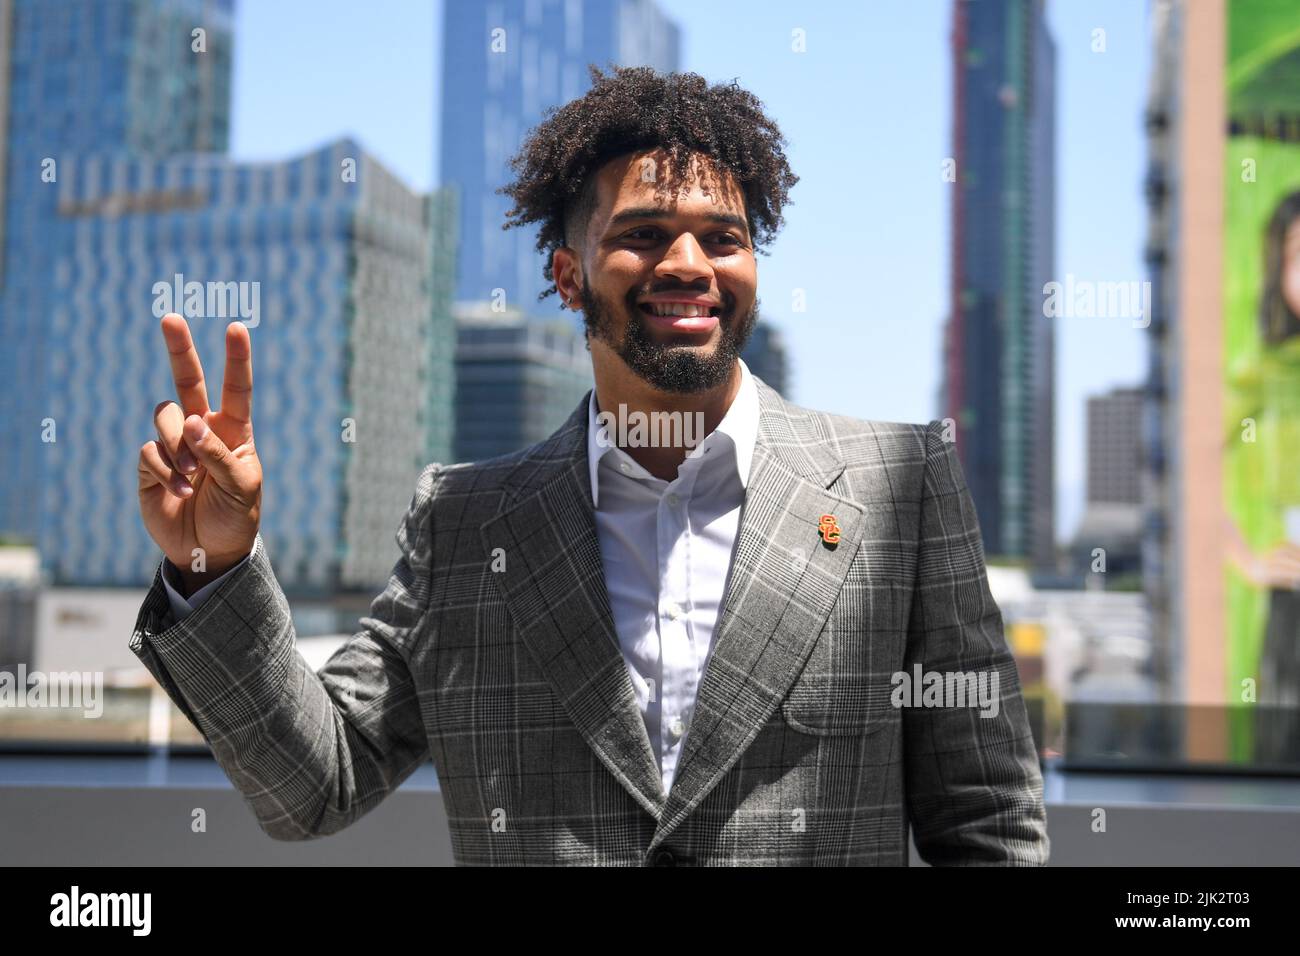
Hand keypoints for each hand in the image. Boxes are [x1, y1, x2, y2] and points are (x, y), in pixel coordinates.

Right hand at [137, 314, 261, 593]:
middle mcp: (203, 429)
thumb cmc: (236, 516)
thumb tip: (193, 421)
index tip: (236, 327)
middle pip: (188, 381)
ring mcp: (174, 444)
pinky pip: (150, 451)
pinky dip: (166, 471)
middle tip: (171, 318)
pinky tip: (180, 491)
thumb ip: (219, 453)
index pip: (236, 388)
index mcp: (234, 430)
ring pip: (165, 418)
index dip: (235, 358)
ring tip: (192, 477)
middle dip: (179, 349)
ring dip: (178, 446)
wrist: (209, 551)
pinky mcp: (150, 463)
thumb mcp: (242, 487)